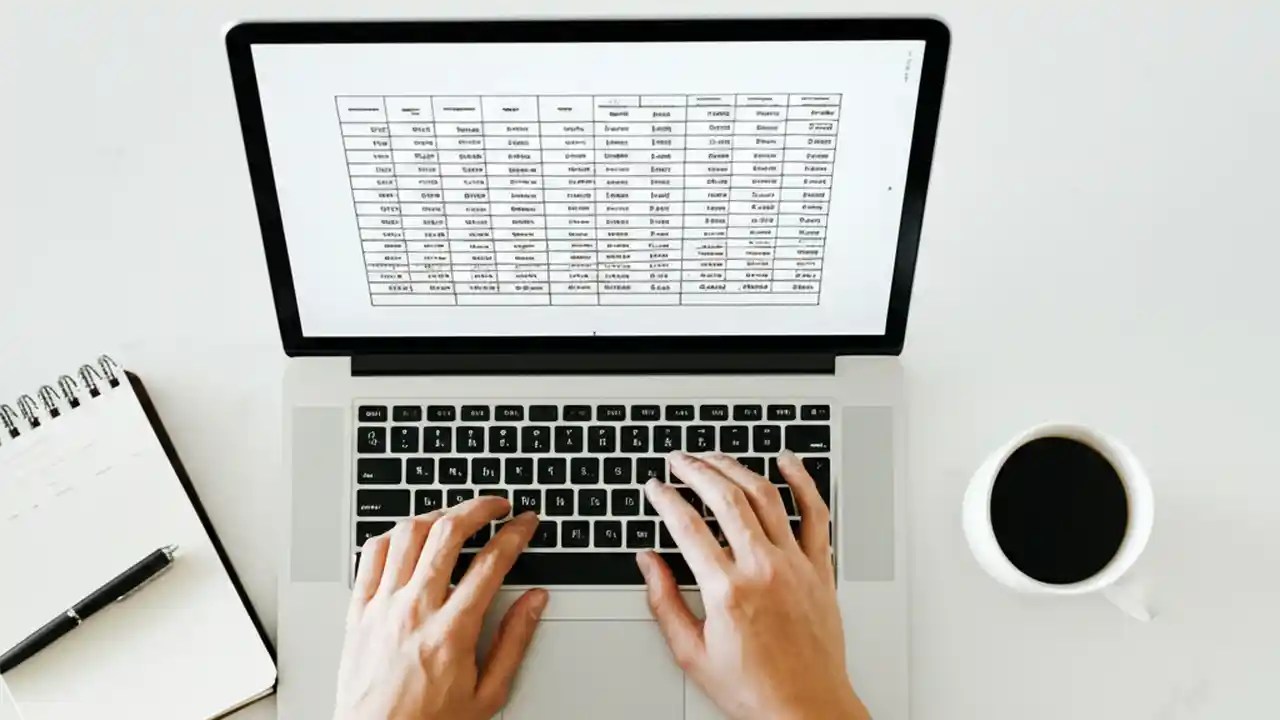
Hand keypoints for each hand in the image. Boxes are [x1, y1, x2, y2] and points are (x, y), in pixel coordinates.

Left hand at [334, 499, 547, 719]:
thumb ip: (513, 641)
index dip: (516, 534)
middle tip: (495, 505)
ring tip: (455, 514)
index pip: (491, 563)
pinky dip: (392, 535)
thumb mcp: (487, 693)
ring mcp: (382, 607)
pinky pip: (371, 555)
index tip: (526, 523)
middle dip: (479, 508)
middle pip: (448, 533)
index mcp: (451, 631)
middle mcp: (414, 610)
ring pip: (407, 534)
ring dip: (437, 514)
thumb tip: (534, 602)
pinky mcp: (358, 611)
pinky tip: (408, 534)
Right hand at [639, 451, 869, 719]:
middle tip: (680, 461)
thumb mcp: (691, 653)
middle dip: (696, 470)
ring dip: (736, 468)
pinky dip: (802, 482)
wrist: (806, 709)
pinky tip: (787, 462)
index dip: (666, 499)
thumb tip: (648, 563)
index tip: (656, 488)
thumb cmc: (754, 690)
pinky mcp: (820, 568)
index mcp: (726, 591)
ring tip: (716, 458)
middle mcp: (762, 569)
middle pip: (725, 498)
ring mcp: (795, 565)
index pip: (687, 526)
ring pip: (765, 496)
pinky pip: (815, 513)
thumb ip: (664, 601)